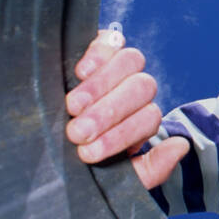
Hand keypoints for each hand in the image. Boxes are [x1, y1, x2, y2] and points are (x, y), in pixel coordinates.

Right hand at [65, 29, 189, 188]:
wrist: (38, 142)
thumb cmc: (81, 163)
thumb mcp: (114, 177)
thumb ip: (150, 169)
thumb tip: (180, 146)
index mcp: (140, 121)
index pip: (148, 118)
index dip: (121, 135)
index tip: (87, 153)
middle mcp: (133, 92)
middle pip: (142, 88)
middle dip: (109, 113)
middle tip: (77, 132)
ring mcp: (117, 67)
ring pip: (130, 61)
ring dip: (101, 85)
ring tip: (72, 106)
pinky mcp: (98, 48)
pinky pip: (110, 40)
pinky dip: (99, 53)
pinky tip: (80, 72)